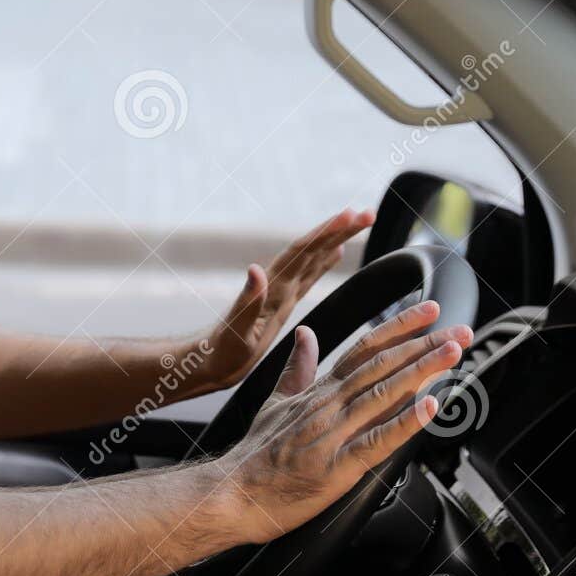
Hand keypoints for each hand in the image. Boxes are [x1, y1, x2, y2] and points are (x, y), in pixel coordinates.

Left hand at [196, 209, 374, 391]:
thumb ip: (248, 301)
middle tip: (368, 213)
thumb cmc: (220, 352)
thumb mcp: (235, 330)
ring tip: (359, 221)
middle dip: (339, 230)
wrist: (208, 362)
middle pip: (312, 249)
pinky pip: (309, 277)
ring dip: (335, 239)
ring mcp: (281, 293)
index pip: (301, 252)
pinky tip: (335, 252)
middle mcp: (278, 285)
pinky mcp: (282, 304)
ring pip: (313, 259)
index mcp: (272, 289)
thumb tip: (256, 269)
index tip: (348, 214)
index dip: (325, 233)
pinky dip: (323, 262)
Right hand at [222, 299, 472, 543]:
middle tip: (460, 330)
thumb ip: (297, 368)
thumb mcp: (276, 401)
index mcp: (318, 391)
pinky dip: (405, 422)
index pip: (364, 348)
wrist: (234, 493)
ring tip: (452, 354)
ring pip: (384, 395)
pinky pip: (377, 440)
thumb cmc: (256, 454)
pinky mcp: (338, 466)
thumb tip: (305, 335)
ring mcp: (333, 433)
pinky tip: (429, 406)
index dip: (399, 327)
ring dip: (422, 372)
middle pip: (382, 365)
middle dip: (424, 345)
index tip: (430, 312)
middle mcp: (329, 405)